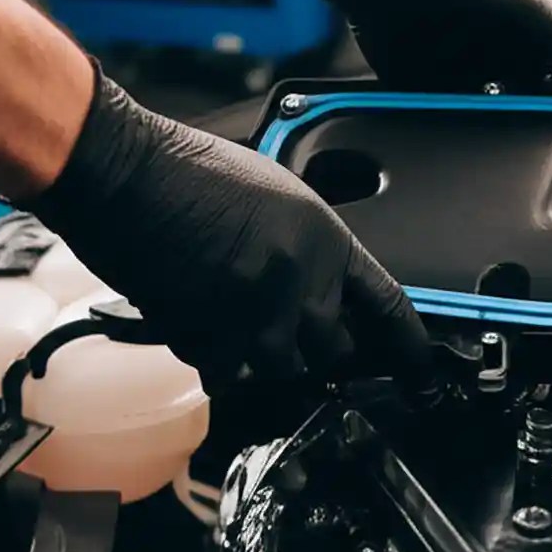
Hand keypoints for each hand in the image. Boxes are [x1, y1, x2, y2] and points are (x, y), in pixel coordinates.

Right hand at [21, 64, 436, 395]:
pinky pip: (228, 376)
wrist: (130, 178)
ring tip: (233, 311)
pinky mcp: (209, 343)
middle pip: (336, 354)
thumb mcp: (281, 197)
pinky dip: (217, 359)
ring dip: (264, 354)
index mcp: (327, 243)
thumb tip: (327, 288)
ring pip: (282, 370)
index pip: (390, 309)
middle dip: (320, 348)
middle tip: (287, 325)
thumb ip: (313, 250)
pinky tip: (201, 318)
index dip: (411, 349)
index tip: (420, 374)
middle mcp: (301, 286)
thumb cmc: (194, 175)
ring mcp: (255, 320)